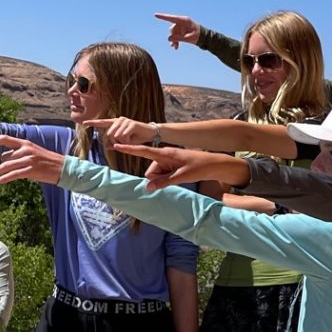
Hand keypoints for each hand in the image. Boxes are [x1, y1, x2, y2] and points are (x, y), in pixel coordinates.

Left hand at [0, 133, 66, 184]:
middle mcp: (26, 150)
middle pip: (4, 157)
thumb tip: (4, 158)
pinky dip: (5, 178)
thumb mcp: (32, 153)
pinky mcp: (31, 170)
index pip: (5, 139)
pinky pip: (14, 174)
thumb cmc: (46, 161)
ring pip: (7, 166)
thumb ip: (18, 154)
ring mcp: (28, 160)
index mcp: (25, 143)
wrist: (62, 168)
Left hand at [85, 116, 157, 149]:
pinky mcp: (132, 124)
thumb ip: (115, 142)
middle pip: (109, 135)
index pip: (103, 122)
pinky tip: (133, 139)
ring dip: (122, 142)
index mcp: (116, 123)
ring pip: (116, 136)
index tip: (84, 123)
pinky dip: (128, 141)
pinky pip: (123, 136)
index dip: (93, 123)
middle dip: (116, 142)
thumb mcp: (125, 141)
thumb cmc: (138, 137)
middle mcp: (119, 120)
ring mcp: (125, 121)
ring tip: (130, 140)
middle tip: (125, 143)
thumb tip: (107, 146)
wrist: (151, 133)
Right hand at [112, 143, 249, 190]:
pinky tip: (178, 178)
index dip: (129, 149)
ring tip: (179, 178)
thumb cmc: (199, 167)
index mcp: (165, 153)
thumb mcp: (181, 177)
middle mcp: (165, 156)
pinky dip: (166, 179)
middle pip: (150, 171)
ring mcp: (168, 161)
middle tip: (173, 179)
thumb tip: (147, 188)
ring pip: (156, 175)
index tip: (116, 144)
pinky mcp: (172, 166)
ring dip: (163, 180)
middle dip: (156, 179)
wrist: (214, 165)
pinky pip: (162, 175)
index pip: (143, 151)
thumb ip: (164, 182)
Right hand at [151, 12, 200, 49]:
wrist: (205, 37)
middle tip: (173, 44)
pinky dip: (176, 40)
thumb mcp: (189, 38)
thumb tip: (169, 39)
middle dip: (172, 36)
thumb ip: (179, 38)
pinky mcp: (182, 30)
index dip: (163, 17)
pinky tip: (176, 47)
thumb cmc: (198, 36)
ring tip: (175, 47)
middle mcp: (182, 22)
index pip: (171, 18)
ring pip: (173, 33)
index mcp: (184, 20)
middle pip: (172, 28)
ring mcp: (181, 26)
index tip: (155, 15)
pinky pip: (176, 35)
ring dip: (174, 40)